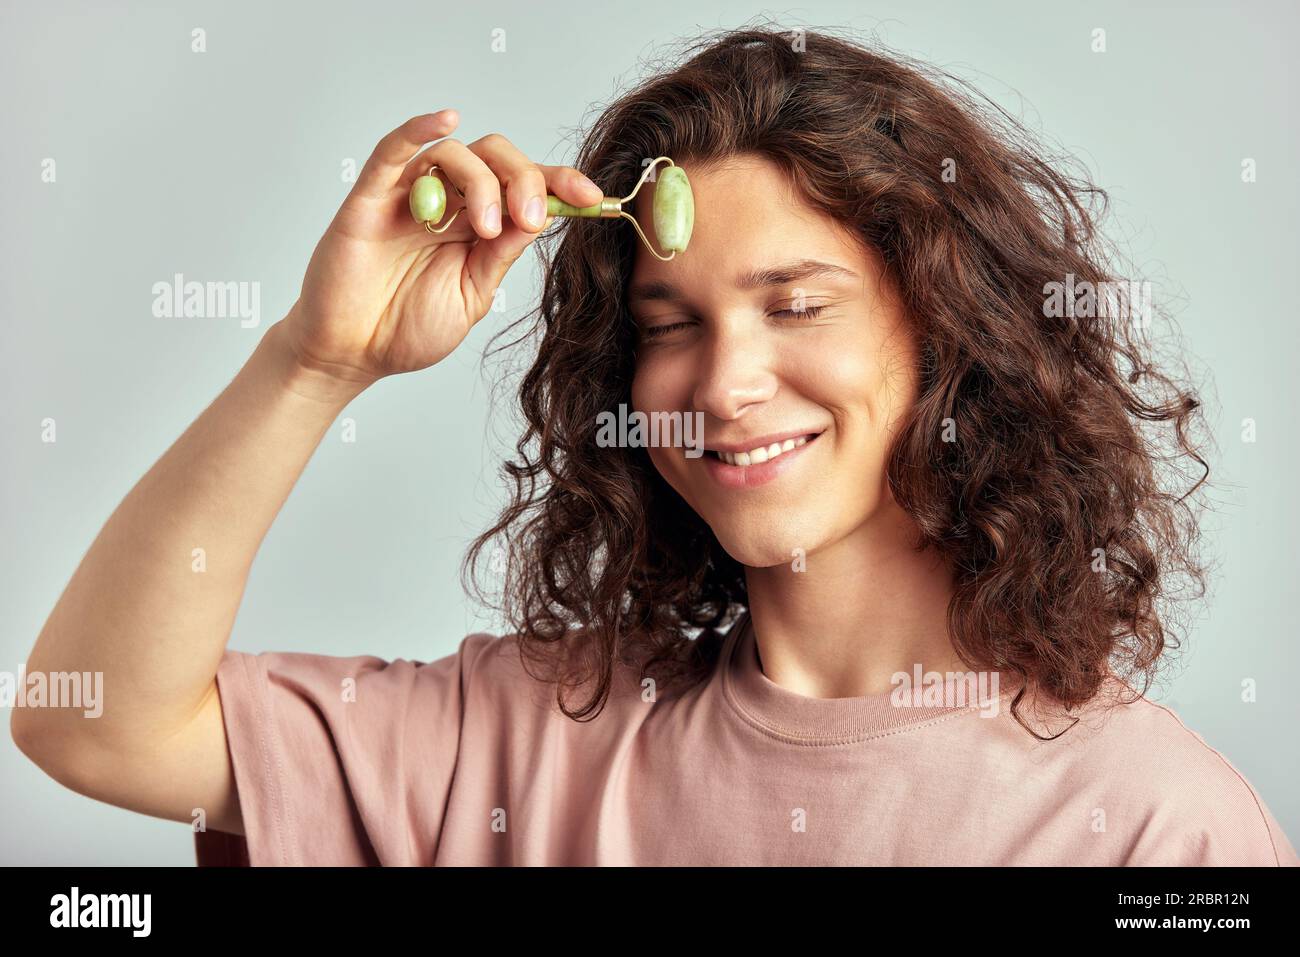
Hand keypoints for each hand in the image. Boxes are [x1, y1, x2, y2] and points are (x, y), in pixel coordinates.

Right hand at [284, 109, 602, 385]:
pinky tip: (446, 118)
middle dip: (523, 180)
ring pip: (453, 154)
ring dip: (481, 182)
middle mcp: (448, 203)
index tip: (594, 198)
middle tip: (528, 217)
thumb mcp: (471, 296)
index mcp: (478, 227)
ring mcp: (409, 197)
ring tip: (486, 227)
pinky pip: (393, 150)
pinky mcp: (370, 199)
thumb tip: (539, 216)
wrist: (353, 355)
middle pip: (495, 158)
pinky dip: (418, 128)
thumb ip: (500, 256)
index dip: (560, 184)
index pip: (525, 188)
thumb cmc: (406, 330)